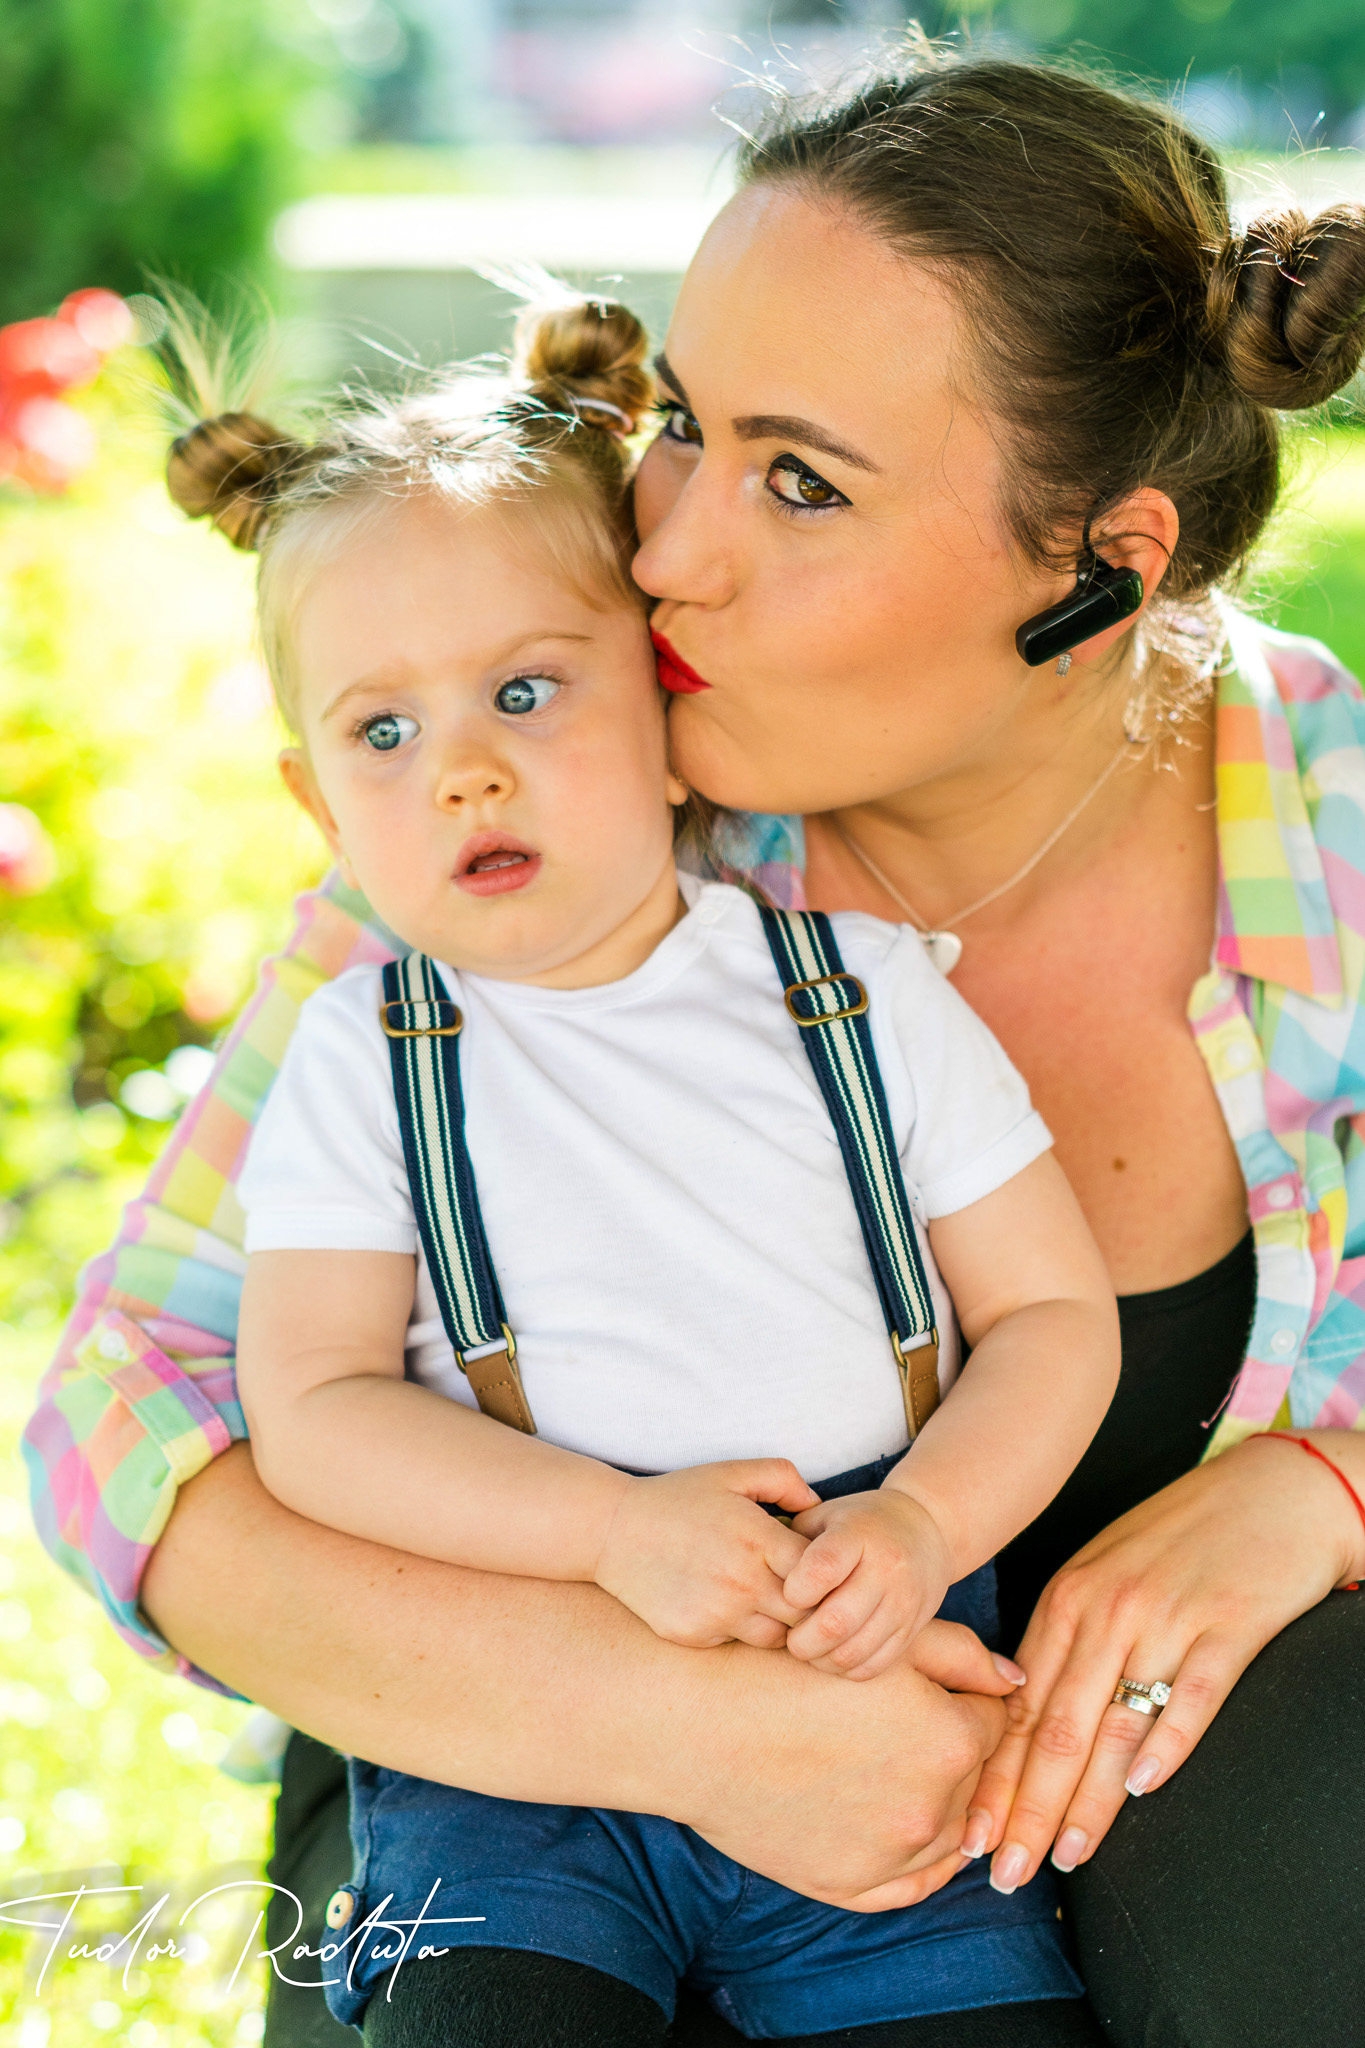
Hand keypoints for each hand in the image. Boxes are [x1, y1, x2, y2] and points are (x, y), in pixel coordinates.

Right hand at [595, 1458, 819, 1648]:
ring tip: (764, 1598)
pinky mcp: (694, 1635)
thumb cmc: (678, 1498)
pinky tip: (724, 1603)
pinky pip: (735, 1642)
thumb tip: (818, 1505)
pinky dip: (738, 1629)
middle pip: (805, 1614)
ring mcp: (717, 1614)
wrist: (613, 1530)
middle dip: (810, 1605)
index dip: (825, 1573)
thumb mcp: (731, 1473)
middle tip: (800, 1590)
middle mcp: (742, 1582)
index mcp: (759, 1540)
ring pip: (775, 1638)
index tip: (816, 1567)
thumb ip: (783, 1478)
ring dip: (777, 1622)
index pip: (822, 1575)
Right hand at [683, 1621, 1017, 1910]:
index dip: (966, 1699)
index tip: (937, 1690)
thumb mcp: (874, 1642)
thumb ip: (958, 1652)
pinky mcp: (852, 1887)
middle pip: (975, 1778)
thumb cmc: (780, 1669)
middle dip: (954, 1749)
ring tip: (896, 1767)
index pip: (994, 1722)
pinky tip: (902, 1826)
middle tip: (909, 1724)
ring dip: (940, 1802)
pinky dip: (920, 1858)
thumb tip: (1014, 1680)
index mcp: (949, 1738)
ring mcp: (892, 1855)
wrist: (695, 1726)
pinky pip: (914, 1883)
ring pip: (952, 1833)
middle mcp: (932, 1806)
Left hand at [782, 1487, 953, 1678]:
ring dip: (820, 1658)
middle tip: (789, 1634)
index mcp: (859, 1534)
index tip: (787, 1594)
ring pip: (852, 1652)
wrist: (927, 1529)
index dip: (795, 1590)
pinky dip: (845, 1668)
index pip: (823, 1567)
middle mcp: (887, 1569)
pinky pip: (873, 1666)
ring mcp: (903, 1602)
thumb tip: (758, 1575)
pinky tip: (833, 1652)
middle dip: (800, 1639)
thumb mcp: (826, 1515)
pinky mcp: (912, 1630)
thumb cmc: (859, 1524)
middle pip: (835, 1622)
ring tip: (808, 1646)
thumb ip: (792, 1540)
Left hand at [966, 1432, 1364, 1892]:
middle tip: (1003, 1873)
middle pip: (1057, 1729)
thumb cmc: (1182, 1537)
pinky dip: (1167, 1745)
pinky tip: (1144, 1791)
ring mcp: (1167, 1619)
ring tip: (1064, 1858)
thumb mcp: (1106, 1574)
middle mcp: (1107, 1611)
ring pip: (1114, 1726)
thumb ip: (1068, 1638)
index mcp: (1068, 1600)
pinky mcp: (1228, 1626)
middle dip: (1025, 1809)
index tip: (970, 1835)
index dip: (994, 1779)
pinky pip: (1192, 1697)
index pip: (1021, 1709)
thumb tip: (1029, 1716)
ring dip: (1088, 1802)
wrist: (1272, 1493)